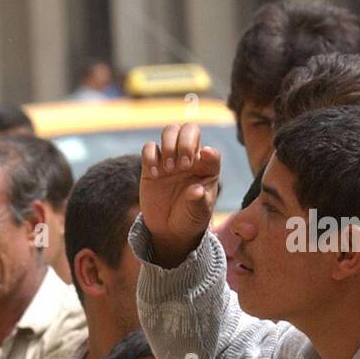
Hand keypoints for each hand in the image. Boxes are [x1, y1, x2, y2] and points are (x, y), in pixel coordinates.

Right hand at [140, 123, 221, 266]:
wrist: (169, 229)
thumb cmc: (190, 218)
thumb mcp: (198, 213)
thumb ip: (199, 200)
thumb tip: (197, 188)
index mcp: (208, 166)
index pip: (210, 150)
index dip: (206, 154)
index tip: (198, 164)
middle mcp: (190, 157)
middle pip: (189, 129)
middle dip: (185, 142)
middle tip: (183, 165)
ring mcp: (170, 158)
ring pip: (170, 131)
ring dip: (169, 145)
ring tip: (169, 169)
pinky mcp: (151, 165)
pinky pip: (149, 148)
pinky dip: (150, 157)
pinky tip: (155, 175)